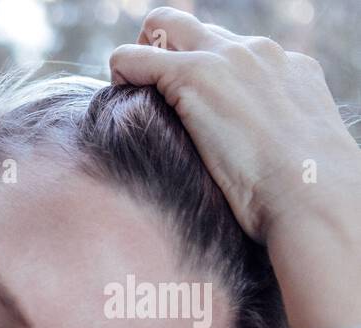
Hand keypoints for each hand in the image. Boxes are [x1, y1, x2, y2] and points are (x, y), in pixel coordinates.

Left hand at [109, 6, 360, 244]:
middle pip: (193, 28)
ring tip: (131, 101)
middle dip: (163, 52)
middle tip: (146, 95)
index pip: (229, 50)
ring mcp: (226, 58)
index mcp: (286, 69)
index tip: (183, 109)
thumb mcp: (295, 156)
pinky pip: (134, 56)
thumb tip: (251, 165)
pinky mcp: (193, 75)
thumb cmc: (304, 196)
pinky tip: (118, 101)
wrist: (312, 195)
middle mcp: (257, 52)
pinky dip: (120, 73)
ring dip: (140, 60)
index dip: (197, 74)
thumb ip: (269, 140)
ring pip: (162, 27)